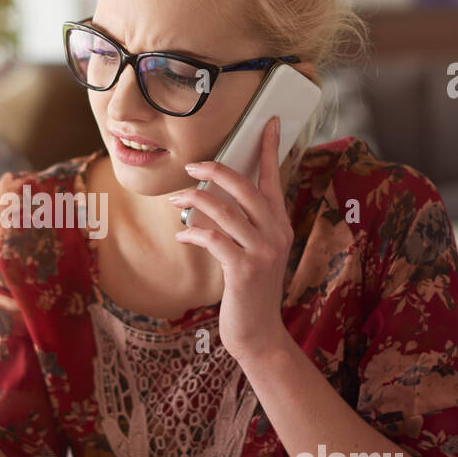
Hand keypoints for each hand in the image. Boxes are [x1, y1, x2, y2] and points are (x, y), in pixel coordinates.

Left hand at [169, 116, 294, 365]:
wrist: (259, 334)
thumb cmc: (250, 292)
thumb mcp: (253, 254)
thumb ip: (242, 228)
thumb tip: (211, 201)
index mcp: (281, 226)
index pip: (275, 180)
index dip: (271, 150)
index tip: (269, 122)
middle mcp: (277, 234)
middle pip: (246, 187)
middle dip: (216, 170)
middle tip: (191, 164)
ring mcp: (262, 252)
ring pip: (224, 210)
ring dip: (194, 200)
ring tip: (176, 199)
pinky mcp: (244, 270)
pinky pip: (212, 238)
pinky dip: (192, 232)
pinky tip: (182, 235)